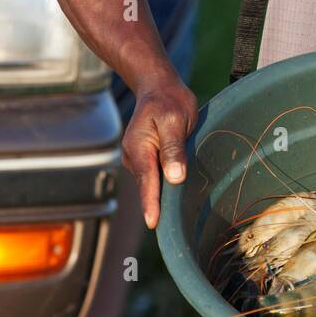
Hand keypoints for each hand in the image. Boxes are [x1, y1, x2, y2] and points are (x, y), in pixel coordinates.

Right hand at [121, 75, 198, 229]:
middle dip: (159, 204)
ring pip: (153, 181)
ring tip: (181, 209)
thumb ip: (174, 149)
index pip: (147, 181)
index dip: (151, 203)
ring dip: (165, 192)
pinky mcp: (146, 159)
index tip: (153, 224)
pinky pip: (155, 175)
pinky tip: (177, 190)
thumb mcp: (175, 121)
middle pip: (148, 185)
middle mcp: (134, 155)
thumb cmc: (169, 101)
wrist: (158, 88)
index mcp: (139, 147)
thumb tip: (174, 177)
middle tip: (173, 228)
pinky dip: (165, 182)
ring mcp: (138, 158)